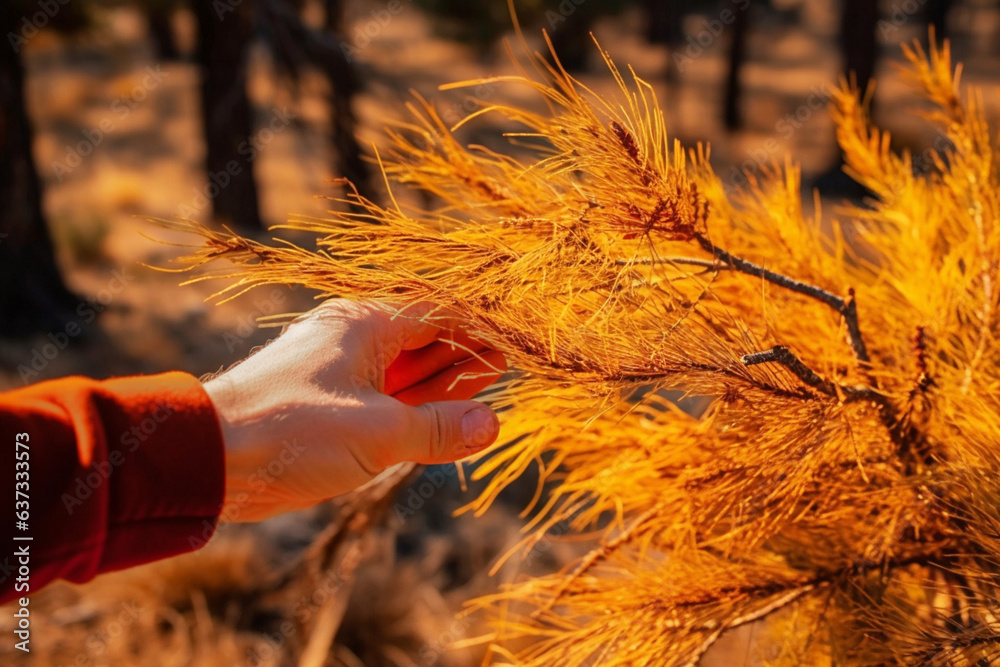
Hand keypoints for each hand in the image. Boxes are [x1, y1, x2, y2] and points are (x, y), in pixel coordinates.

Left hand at [202, 300, 506, 521]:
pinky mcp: (331, 408)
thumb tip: (491, 424)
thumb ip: (438, 428)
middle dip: (467, 351)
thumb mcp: (376, 431)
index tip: (515, 335)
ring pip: (406, 371)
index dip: (480, 325)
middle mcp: (355, 341)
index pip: (439, 313)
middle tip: (512, 360)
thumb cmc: (291, 429)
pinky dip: (417, 407)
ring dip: (445, 381)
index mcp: (365, 325)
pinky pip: (387, 399)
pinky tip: (444, 416)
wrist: (209, 457)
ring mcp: (342, 374)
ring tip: (490, 382)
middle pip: (425, 339)